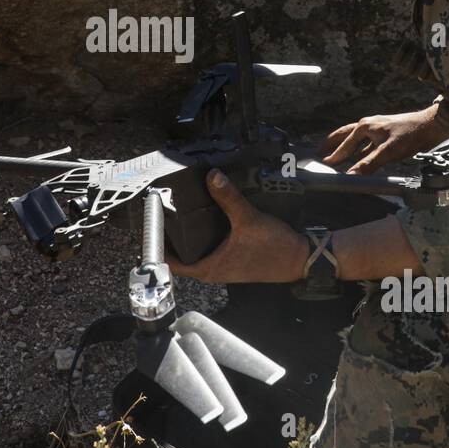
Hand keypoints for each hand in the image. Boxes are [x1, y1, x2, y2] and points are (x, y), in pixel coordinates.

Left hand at [166, 169, 308, 282]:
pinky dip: (201, 237)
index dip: (157, 247)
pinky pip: (208, 249)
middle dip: (169, 238)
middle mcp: (212, 270)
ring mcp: (222, 266)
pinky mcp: (232, 260)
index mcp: (209, 268)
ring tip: (177, 214)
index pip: (171, 263)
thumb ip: (229, 197)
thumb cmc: (276, 249)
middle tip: (160, 214)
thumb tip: (212, 177)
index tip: (149, 229)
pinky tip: (204, 219)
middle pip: (180, 257)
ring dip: (186, 238)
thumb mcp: (249, 219)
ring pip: (194, 253)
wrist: (300, 259)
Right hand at [321, 102, 448, 173]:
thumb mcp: (387, 151)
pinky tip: (360, 157)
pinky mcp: (386, 136)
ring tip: (336, 154)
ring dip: (346, 147)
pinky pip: (368, 144)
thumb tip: (351, 176)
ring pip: (356, 140)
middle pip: (345, 135)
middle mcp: (369, 126)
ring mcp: (377, 130)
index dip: (334, 155)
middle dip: (332, 143)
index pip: (345, 144)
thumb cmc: (410, 134)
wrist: (432, 126)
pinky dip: (360, 151)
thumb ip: (368, 164)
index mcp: (365, 126)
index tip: (324, 164)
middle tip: (319, 151)